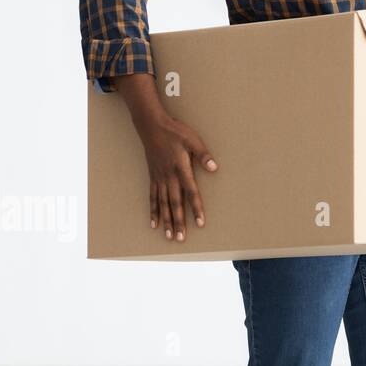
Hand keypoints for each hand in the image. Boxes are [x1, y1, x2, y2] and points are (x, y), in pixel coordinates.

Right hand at [133, 110, 217, 242]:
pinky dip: (153, 211)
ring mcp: (159, 178)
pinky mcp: (152, 177)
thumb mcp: (193, 140)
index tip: (200, 223)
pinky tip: (154, 223)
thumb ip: (203, 155)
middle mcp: (169, 177)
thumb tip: (214, 168)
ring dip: (166, 221)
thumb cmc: (175, 132)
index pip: (191, 193)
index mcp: (181, 169)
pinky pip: (152, 197)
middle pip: (175, 203)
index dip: (196, 208)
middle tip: (181, 238)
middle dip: (179, 222)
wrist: (152, 126)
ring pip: (163, 204)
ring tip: (169, 236)